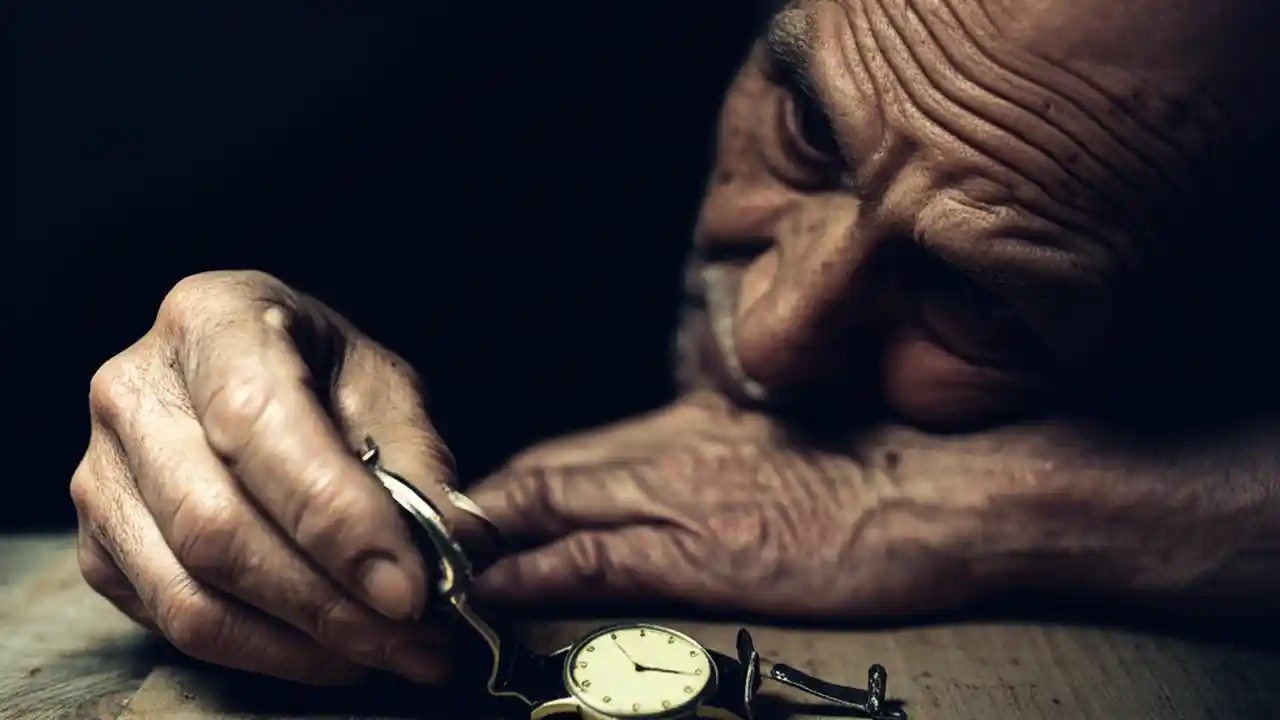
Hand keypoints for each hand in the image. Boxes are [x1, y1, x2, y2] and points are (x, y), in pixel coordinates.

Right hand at [71, 270, 456, 684]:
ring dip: (304, 644)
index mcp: (212, 320)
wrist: (247, 375)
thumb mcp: (384, 388)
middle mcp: (134, 393)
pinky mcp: (97, 546)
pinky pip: (174, 625)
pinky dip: (266, 652)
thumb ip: (419, 464)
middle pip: (217, 527)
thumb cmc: (320, 373)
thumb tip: (461, 549)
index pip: (259, 426)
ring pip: (191, 594)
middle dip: (331, 603)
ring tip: (391, 652)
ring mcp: (100, 474)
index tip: (408, 587)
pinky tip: (333, 647)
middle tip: (418, 639)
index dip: (335, 519)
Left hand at [472, 395, 1279, 618]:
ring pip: (557, 506)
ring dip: (491, 537)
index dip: (520, 481)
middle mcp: (673, 448)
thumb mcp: (793, 440)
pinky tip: (498, 588)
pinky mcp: (703, 552)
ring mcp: (684, 498)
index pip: (579, 449)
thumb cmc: (886, 467)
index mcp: (695, 421)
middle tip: (426, 531)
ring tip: (437, 565)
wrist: (947, 490)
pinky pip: (598, 559)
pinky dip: (539, 571)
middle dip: (484, 504)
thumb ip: (727, 448)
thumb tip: (686, 473)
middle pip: (551, 470)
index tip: (477, 506)